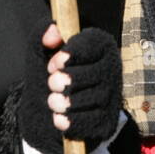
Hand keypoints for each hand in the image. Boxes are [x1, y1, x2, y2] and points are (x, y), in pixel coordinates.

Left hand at [22, 21, 121, 153]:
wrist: (50, 111)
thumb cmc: (51, 75)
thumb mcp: (42, 51)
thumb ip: (43, 35)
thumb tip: (52, 31)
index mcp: (100, 46)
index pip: (92, 44)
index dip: (69, 55)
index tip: (53, 64)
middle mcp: (112, 69)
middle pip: (88, 74)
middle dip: (60, 81)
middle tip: (51, 84)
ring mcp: (112, 97)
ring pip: (86, 100)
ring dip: (59, 102)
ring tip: (53, 101)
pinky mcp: (106, 122)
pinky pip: (86, 122)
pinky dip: (66, 121)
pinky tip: (60, 117)